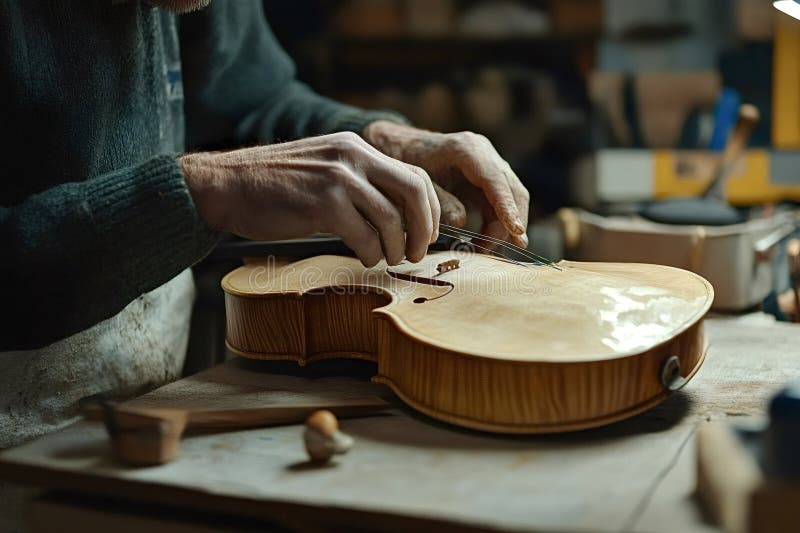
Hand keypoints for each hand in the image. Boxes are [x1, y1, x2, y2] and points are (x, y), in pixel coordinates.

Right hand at [180, 131, 439, 265]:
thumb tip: (397, 215)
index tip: (425, 233)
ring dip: (394, 248)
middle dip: (423, 229)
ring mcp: (338, 178)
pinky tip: (364, 258)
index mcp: (355, 147)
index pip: (414, 175)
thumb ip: (358, 182)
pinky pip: (365, 236)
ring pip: (391, 219)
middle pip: (414, 192)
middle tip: (416, 252)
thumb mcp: (323, 169)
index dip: (429, 209)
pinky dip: (370, 254)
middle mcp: (352, 157)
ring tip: (386, 258)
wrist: (227, 185)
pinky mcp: (323, 204)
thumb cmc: (274, 186)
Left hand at [364, 121, 529, 247]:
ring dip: (506, 226)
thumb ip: (439, 201)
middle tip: (507, 249)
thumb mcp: (416, 183)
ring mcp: (488, 164)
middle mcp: (484, 153)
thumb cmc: (404, 161)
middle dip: (513, 221)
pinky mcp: (486, 178)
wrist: (398, 146)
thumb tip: (462, 223)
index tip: (516, 231)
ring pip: (511, 198)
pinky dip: (498, 223)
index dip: (507, 207)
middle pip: (513, 189)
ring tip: (490, 251)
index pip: (496, 181)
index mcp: (467, 149)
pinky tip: (489, 243)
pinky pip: (500, 202)